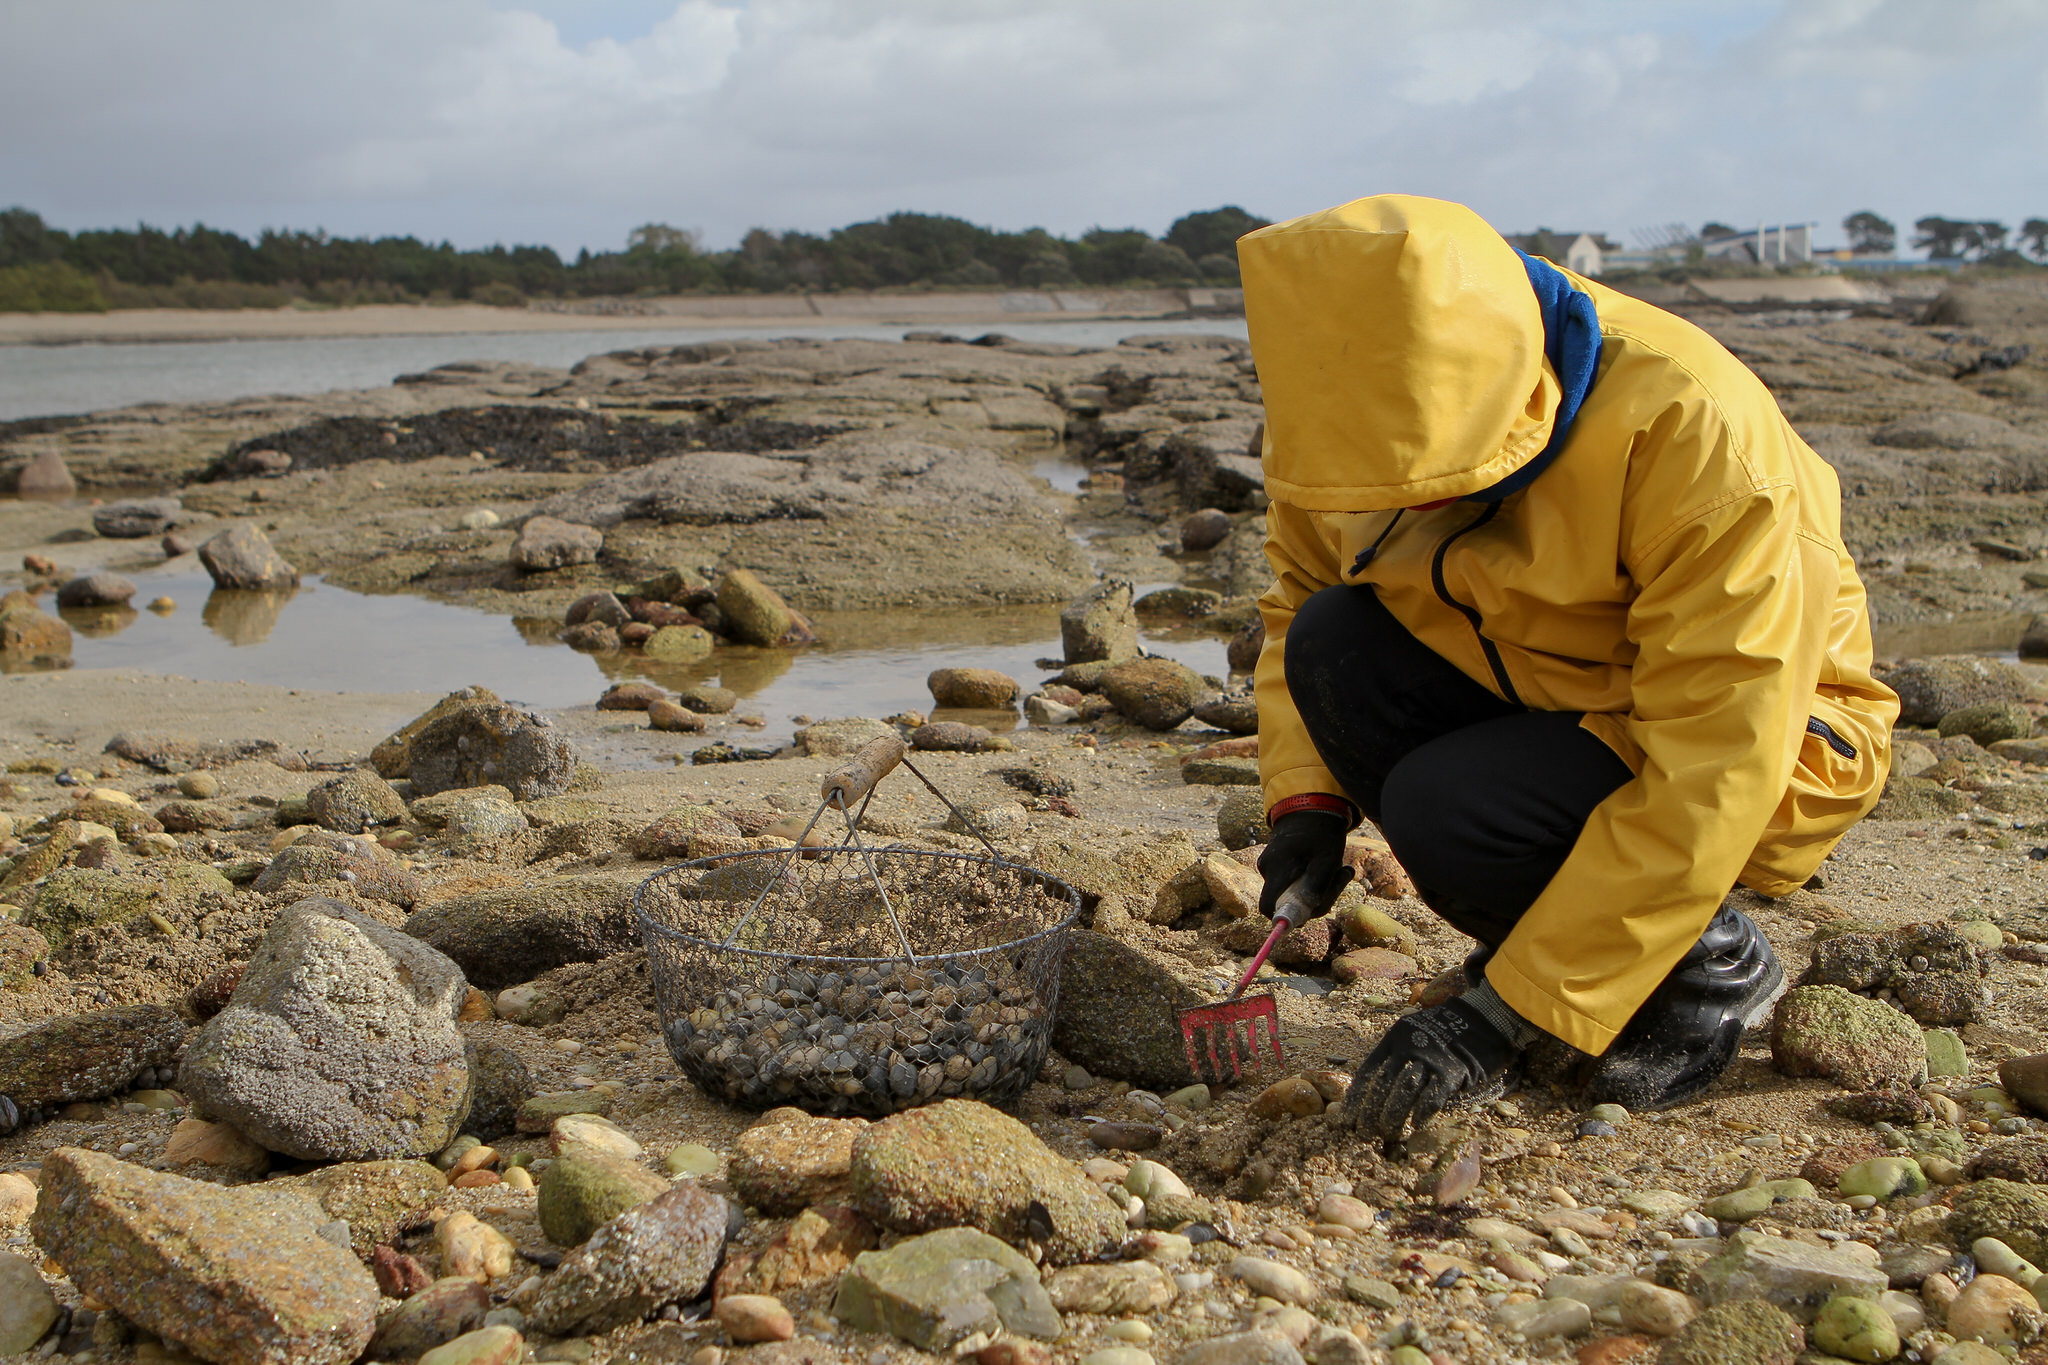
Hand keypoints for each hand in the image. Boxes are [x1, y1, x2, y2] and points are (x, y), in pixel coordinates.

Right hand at [1257, 811, 1353, 919]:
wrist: (1312, 807)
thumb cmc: (1321, 833)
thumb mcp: (1326, 860)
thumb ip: (1316, 887)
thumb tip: (1306, 913)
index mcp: (1276, 868)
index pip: (1268, 906)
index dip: (1285, 917)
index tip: (1311, 911)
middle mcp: (1267, 868)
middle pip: (1285, 902)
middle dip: (1314, 900)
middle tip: (1339, 881)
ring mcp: (1270, 866)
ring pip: (1292, 892)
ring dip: (1317, 889)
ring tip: (1337, 869)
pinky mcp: (1277, 864)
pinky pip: (1293, 883)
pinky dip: (1311, 880)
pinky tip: (1326, 866)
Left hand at [1345, 998, 1519, 1152]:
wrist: (1482, 1022)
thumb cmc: (1442, 1035)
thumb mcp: (1412, 1036)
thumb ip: (1396, 1058)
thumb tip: (1374, 1093)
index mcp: (1394, 1039)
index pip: (1367, 1071)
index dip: (1356, 1098)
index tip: (1346, 1119)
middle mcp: (1408, 1048)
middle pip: (1382, 1084)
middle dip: (1370, 1112)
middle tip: (1364, 1134)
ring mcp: (1429, 1059)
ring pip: (1403, 1092)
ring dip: (1392, 1116)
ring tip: (1387, 1134)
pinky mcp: (1450, 1072)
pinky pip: (1431, 1098)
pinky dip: (1422, 1114)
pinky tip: (1417, 1126)